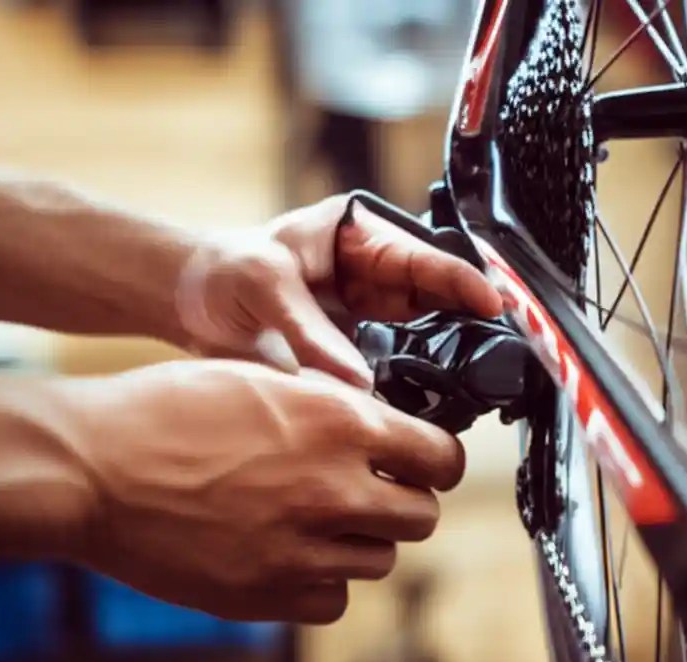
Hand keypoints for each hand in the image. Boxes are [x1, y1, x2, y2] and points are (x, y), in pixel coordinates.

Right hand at [59, 360, 463, 623]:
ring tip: (313, 517)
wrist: (88, 468)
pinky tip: (292, 553)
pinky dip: (323, 581)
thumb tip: (382, 421)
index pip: (441, 457)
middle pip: (422, 515)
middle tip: (367, 491)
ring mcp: (302, 547)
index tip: (424, 463)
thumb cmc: (164, 411)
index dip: (435, 460)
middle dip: (402, 501)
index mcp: (340, 423)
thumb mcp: (263, 378)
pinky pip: (334, 598)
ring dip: (360, 540)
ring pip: (380, 559)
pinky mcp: (266, 593)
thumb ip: (333, 404)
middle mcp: (333, 488)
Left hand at [178, 195, 502, 386]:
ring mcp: (372, 311)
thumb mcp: (264, 286)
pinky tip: (432, 401)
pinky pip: (400, 365)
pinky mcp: (360, 348)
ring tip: (475, 381)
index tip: (494, 305)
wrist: (188, 302)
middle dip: (468, 323)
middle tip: (498, 352)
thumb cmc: (222, 269)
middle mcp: (376, 270)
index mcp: (360, 234)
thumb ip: (311, 331)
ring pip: (429, 334)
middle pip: (441, 297)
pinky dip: (415, 383)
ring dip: (448, 356)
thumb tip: (358, 380)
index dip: (464, 281)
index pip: (426, 256)